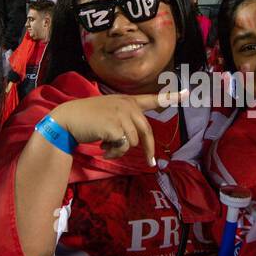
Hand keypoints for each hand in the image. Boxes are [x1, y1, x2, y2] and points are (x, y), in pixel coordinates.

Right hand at [49, 92, 179, 161]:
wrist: (68, 119)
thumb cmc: (86, 119)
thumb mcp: (109, 112)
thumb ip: (125, 120)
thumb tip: (137, 141)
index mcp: (127, 101)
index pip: (152, 98)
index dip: (171, 97)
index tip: (187, 93)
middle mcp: (128, 106)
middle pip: (146, 132)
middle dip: (148, 150)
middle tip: (150, 163)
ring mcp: (122, 115)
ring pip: (134, 142)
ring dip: (121, 150)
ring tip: (106, 145)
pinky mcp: (115, 126)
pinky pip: (123, 147)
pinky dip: (114, 152)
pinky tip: (102, 147)